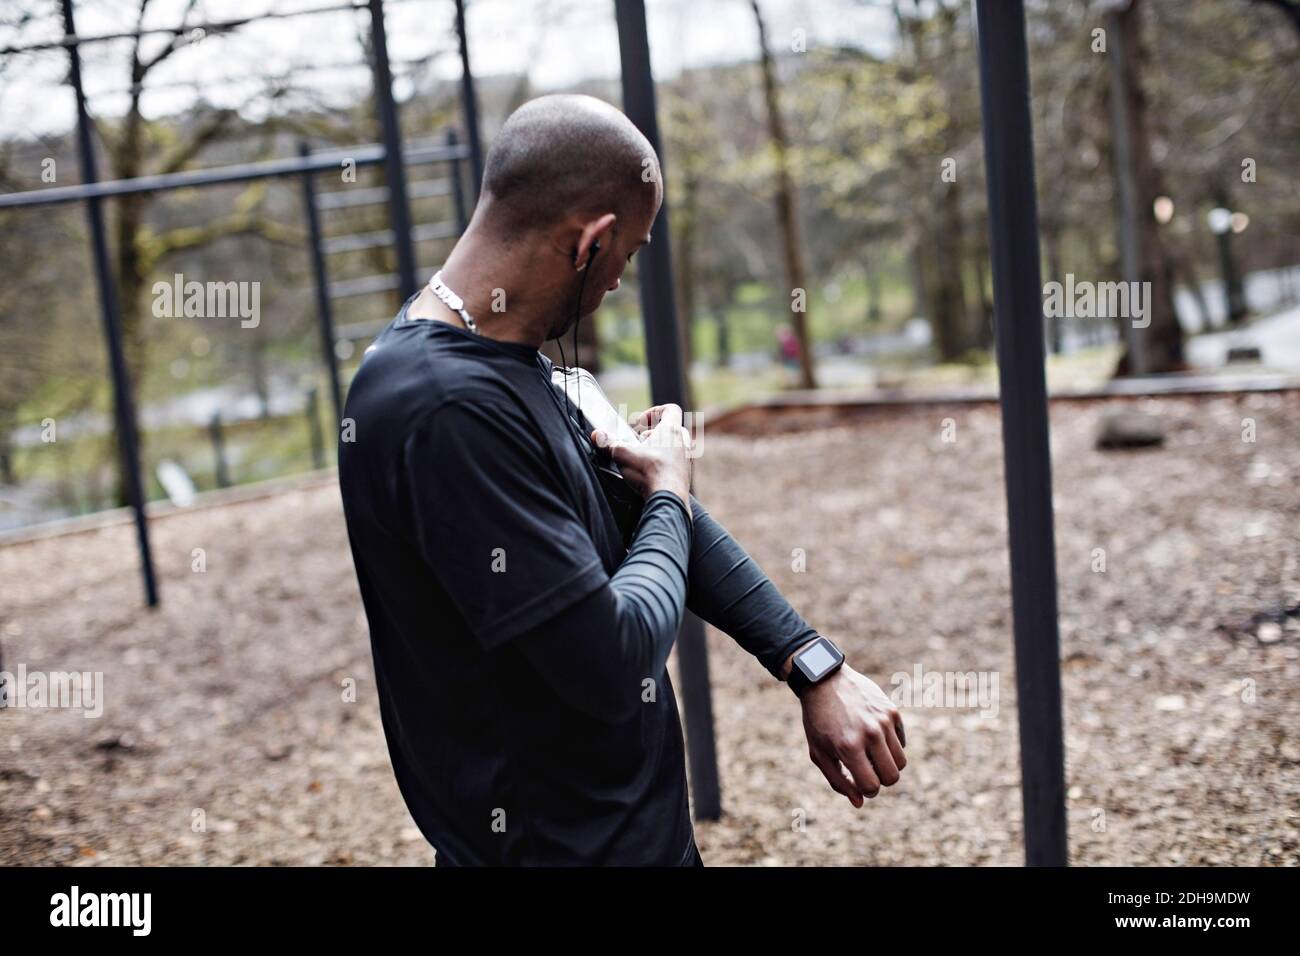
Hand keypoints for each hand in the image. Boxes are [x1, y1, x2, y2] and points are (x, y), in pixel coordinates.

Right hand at [592, 403, 691, 511]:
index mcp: (671, 430)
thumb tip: (597, 435)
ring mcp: (685, 460)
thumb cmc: (650, 472)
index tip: (641, 422)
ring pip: (675, 446)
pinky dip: (663, 464)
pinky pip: (675, 463)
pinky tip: (650, 473)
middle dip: (655, 432)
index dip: (655, 411)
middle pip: (673, 428)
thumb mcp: (623, 454)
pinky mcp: (684, 475)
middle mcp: (682, 443)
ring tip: (644, 456)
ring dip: (660, 448)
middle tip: (641, 439)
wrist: (669, 498)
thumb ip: (609, 443)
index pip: (671, 409)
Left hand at [800, 664, 906, 807]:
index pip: (872, 786)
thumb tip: (860, 802)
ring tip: (871, 755)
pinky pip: (901, 741)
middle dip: (881, 780)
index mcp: (849, 747)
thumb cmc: (818, 721)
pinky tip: (874, 736)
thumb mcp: (819, 753)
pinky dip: (891, 746)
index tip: (860, 783)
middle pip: (893, 777)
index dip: (868, 791)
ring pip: (901, 761)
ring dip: (888, 764)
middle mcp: (870, 734)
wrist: (824, 681)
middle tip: (868, 770)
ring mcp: (883, 721)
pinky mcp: (891, 710)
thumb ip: (839, 781)